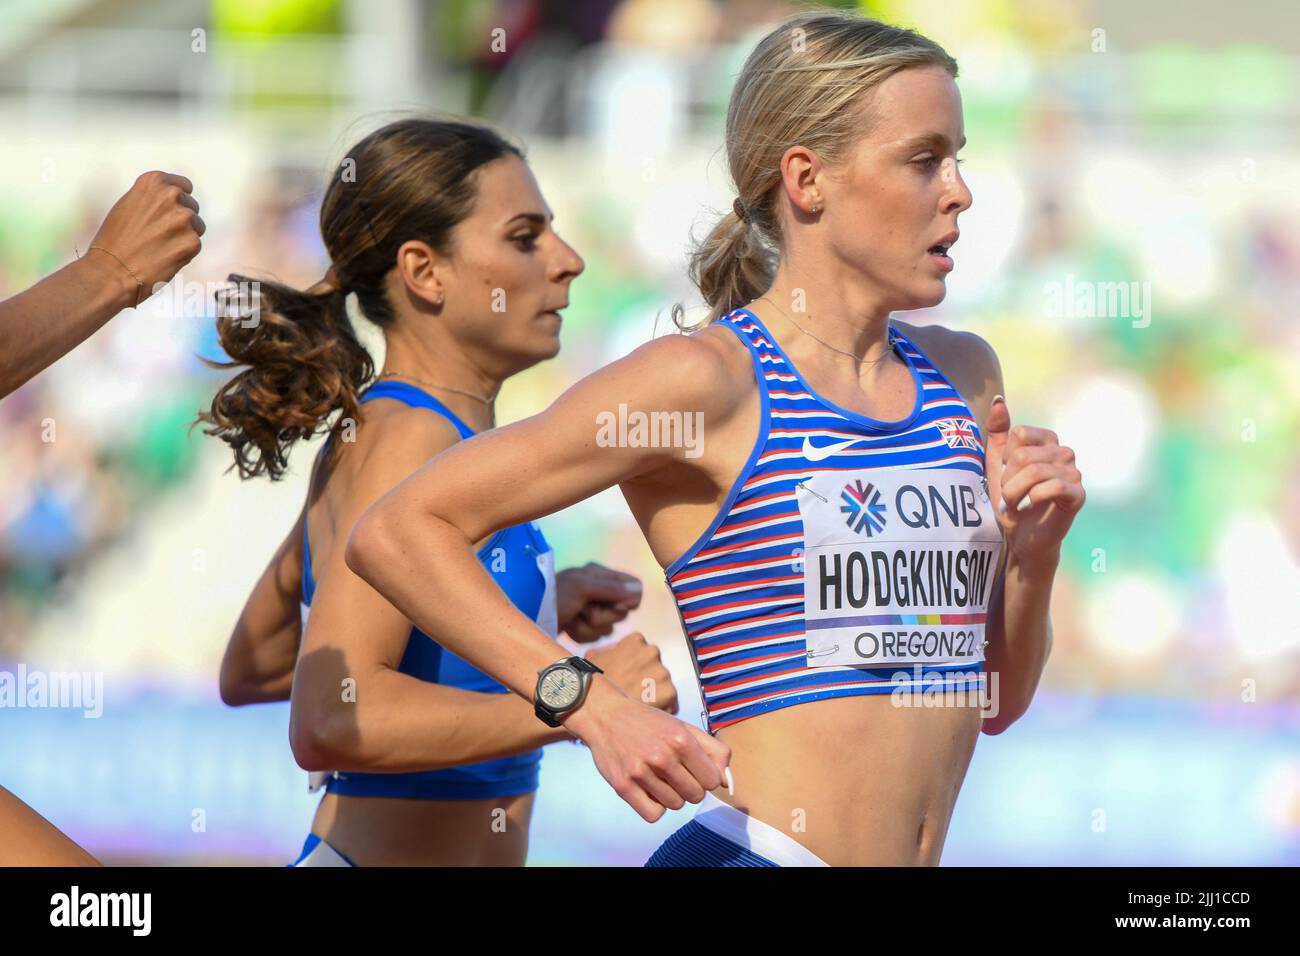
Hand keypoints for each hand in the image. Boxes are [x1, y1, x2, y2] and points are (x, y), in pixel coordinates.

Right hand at [88, 171, 204, 307]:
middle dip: (180, 220)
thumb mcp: (129, 204)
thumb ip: (152, 199)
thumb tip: (171, 200)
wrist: (111, 270)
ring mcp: (184, 218)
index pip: (184, 186)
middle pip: (192, 207)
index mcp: (154, 182)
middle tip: (159, 235)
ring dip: (184, 236)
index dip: (178, 201)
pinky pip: (196, 245)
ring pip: (197, 226)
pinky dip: (185, 253)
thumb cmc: (115, 241)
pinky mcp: (192, 241)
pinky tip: (165, 256)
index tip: (169, 212)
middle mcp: (172, 195)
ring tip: (160, 246)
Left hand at [555, 562, 641, 642]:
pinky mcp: (583, 626)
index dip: (629, 601)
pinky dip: (581, 635)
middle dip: (603, 616)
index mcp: (600, 575)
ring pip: (608, 628)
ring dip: (588, 627)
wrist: (527, 614)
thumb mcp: (582, 587)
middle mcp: (599, 591)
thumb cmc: (553, 596)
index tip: (615, 604)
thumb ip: (611, 589)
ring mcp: (591, 610)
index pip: (633, 587)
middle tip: (584, 610)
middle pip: (623, 612)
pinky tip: (568, 627)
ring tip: (572, 619)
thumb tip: (639, 591)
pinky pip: (595, 637)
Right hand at [563, 677, 730, 822]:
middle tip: (675, 773)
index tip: (693, 768)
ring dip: (672, 795)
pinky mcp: (623, 786)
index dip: (705, 776)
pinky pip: (653, 815)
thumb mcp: (684, 727)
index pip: (712, 780)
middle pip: (695, 796)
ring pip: (676, 805)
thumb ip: (713, 751)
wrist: (606, 716)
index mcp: (681, 740)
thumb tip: (726, 781)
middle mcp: (662, 756)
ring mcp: (641, 772)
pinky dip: (655, 807)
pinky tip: (649, 790)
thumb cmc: (649, 723)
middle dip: (690, 787)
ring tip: (659, 777)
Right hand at [585, 632, 676, 713]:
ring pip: (664, 685)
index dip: (637, 668)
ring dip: (655, 694)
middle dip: (648, 680)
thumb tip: (619, 649)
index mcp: (636, 641)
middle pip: (655, 668)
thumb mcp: (593, 656)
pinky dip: (662, 709)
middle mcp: (652, 652)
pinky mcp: (670, 692)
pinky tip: (644, 713)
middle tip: (632, 693)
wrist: (594, 707)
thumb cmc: (590, 683)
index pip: (644, 652)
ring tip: (637, 705)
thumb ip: (611, 648)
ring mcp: (662, 672)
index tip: (628, 678)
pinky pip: (671, 703)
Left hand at [983, 395, 1085, 562]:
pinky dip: (1033, 499)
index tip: (1007, 474)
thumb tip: (998, 400)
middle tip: (1010, 494)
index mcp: (1047, 441)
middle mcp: (1064, 452)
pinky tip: (1030, 506)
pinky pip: (1053, 487)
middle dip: (1008, 479)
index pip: (1019, 434)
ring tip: (1016, 503)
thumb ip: (997, 432)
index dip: (1005, 458)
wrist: (1022, 534)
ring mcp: (1074, 473)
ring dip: (1015, 492)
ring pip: (1034, 472)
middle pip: (1024, 455)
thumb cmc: (1012, 498)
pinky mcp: (1078, 495)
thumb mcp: (997, 464)